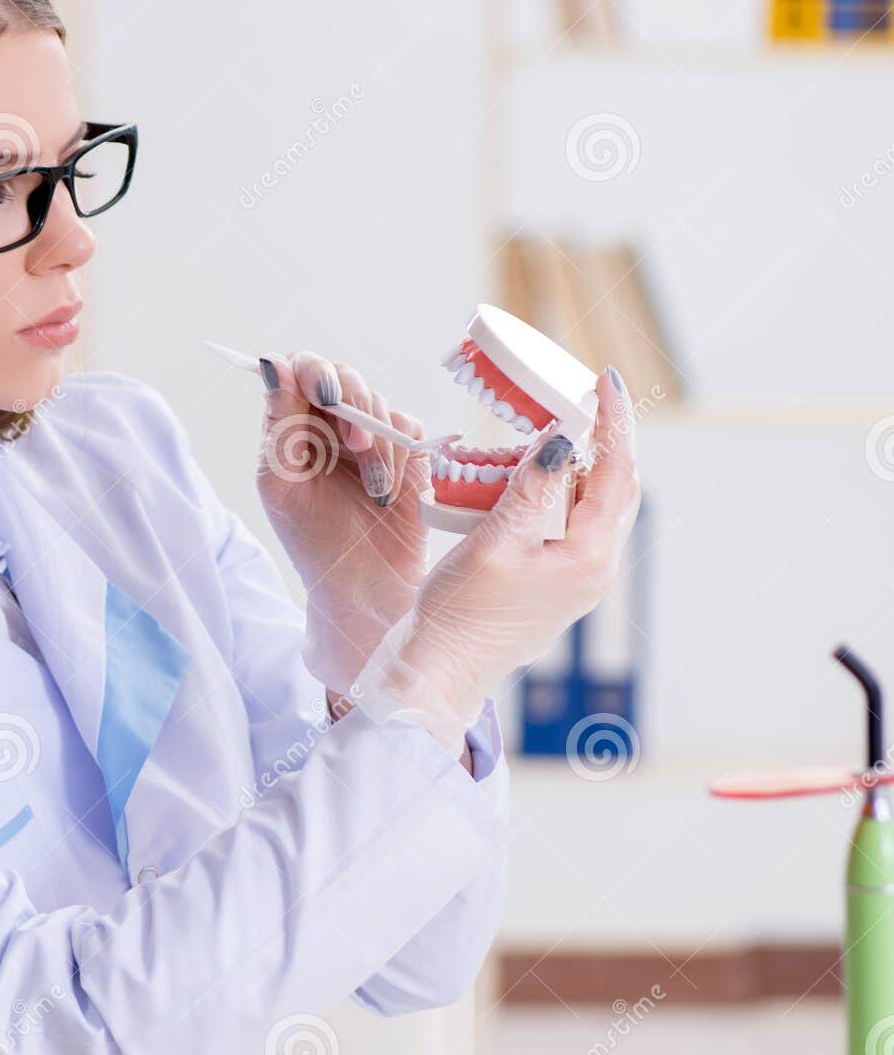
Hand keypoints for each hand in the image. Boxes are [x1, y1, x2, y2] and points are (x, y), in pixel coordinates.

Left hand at [255, 349, 431, 692]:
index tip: (324, 394)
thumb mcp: (283, 484)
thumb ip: (279, 424)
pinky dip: (400, 456)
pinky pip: (408, 426)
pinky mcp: (406, 448)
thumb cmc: (312, 539)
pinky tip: (388, 491)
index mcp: (291, 424)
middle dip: (352, 406)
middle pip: (343, 374)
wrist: (364, 584)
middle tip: (354, 446)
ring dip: (376, 446)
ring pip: (379, 402)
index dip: (313, 370)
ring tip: (373, 491)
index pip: (299, 368)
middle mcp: (329, 421)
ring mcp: (369, 431)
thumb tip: (272, 363)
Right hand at [353, 366, 641, 749]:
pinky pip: (574, 527)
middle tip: (585, 396)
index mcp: (589, 559)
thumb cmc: (458, 615)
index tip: (604, 380)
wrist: (437, 674)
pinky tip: (538, 476)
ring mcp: (576, 583)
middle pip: (618, 489)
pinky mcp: (554, 588)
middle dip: (607, 439)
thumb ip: (531, 487)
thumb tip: (562, 438)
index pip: (616, 473)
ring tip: (562, 426)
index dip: (614, 422)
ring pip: (597, 508)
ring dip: (585, 465)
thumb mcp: (493, 541)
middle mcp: (594, 572)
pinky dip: (564, 492)